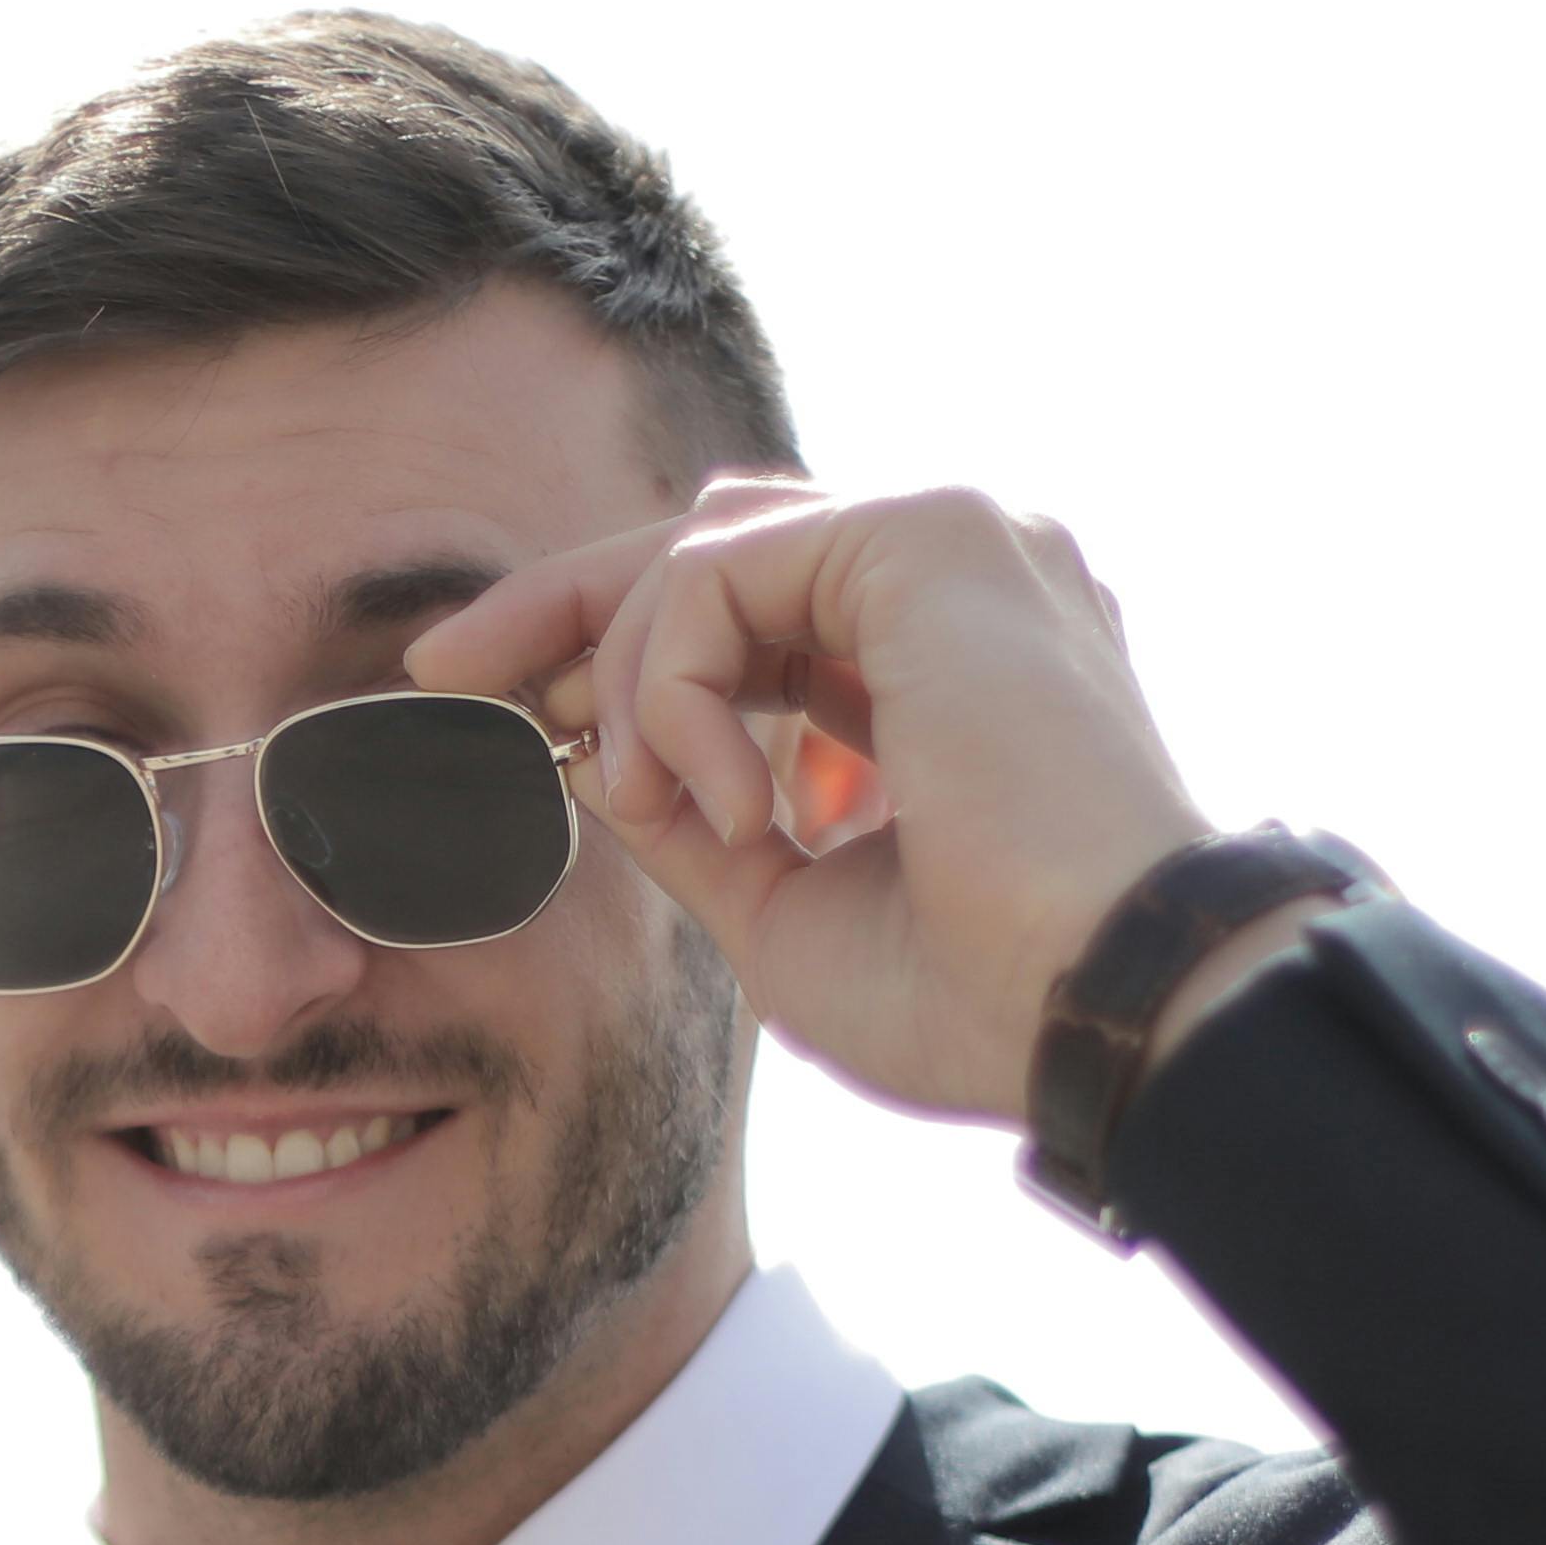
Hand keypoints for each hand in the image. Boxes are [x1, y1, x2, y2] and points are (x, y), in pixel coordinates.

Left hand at [410, 483, 1238, 1131]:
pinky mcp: (931, 533)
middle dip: (561, 608)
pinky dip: (676, 690)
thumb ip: (692, 818)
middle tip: (442, 672)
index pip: (749, 600)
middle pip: (708, 540)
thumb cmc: (977, 995)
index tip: (511, 716)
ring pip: (699, 553)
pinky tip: (731, 806)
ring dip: (630, 684)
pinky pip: (715, 575)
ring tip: (668, 813)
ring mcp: (958, 537)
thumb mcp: (786, 908)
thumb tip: (586, 759)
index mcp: (944, 654)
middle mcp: (960, 575)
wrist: (1102, 1011)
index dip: (617, 651)